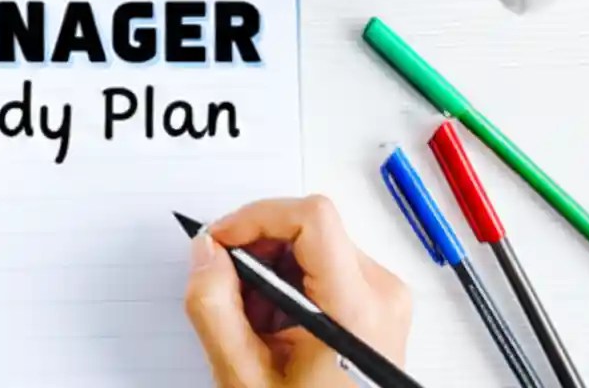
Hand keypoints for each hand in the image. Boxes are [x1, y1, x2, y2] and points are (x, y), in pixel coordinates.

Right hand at [184, 196, 410, 387]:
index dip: (256, 217)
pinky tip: (272, 325)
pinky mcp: (376, 305)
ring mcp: (383, 298)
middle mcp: (381, 294)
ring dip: (269, 269)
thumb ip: (214, 307)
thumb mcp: (244, 376)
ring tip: (251, 321)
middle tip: (226, 289)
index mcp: (356, 309)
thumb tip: (206, 253)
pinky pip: (324, 266)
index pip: (311, 218)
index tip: (221, 240)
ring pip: (313, 244)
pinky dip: (287, 283)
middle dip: (256, 250)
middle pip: (309, 228)